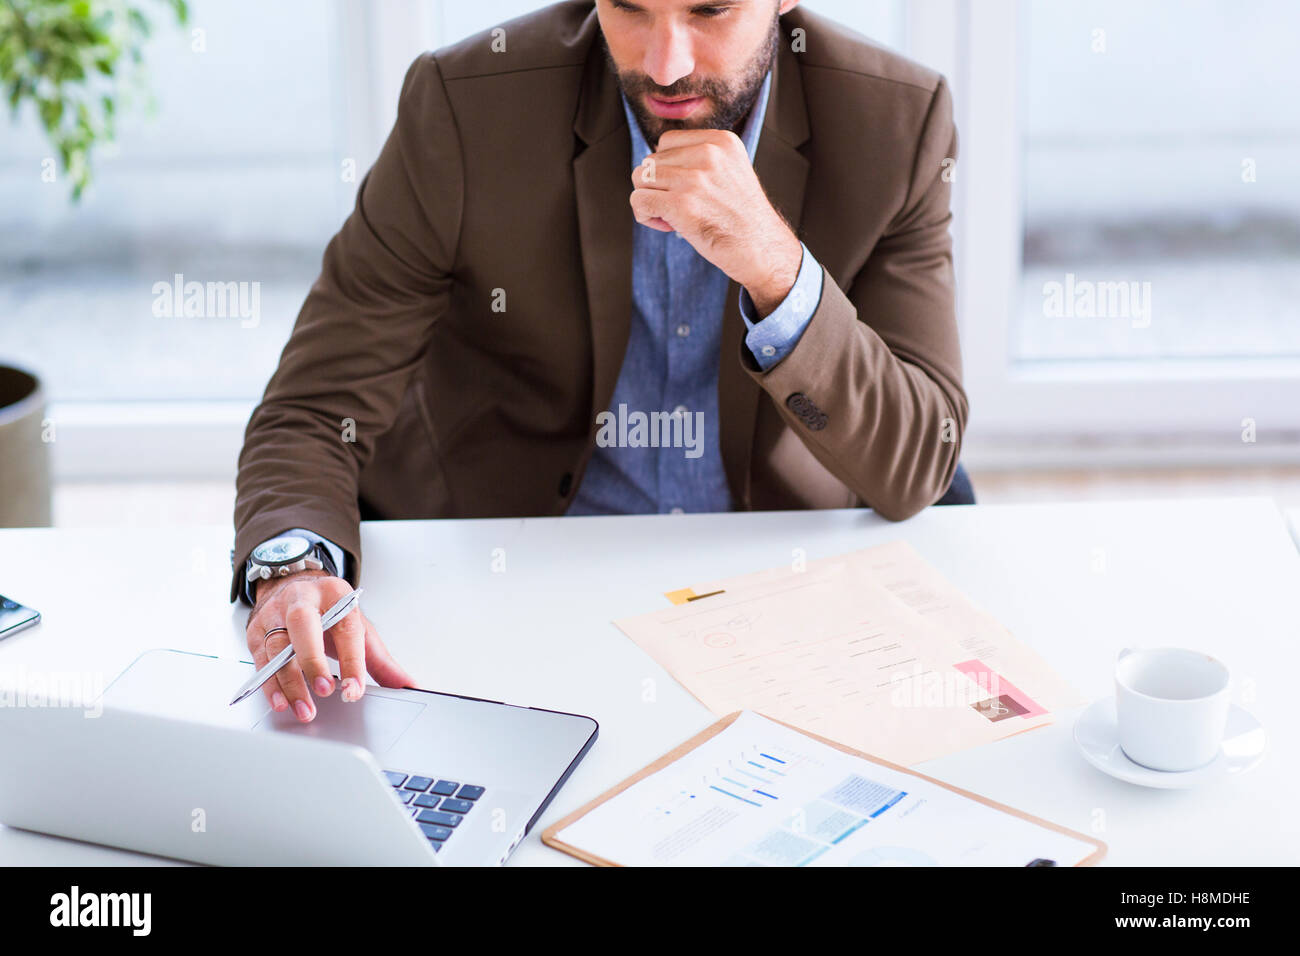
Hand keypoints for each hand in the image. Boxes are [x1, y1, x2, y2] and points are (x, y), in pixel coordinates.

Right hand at [245, 571, 413, 721]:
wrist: (293, 587)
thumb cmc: (329, 612)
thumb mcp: (358, 628)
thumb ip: (381, 660)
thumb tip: (409, 685)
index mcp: (336, 594)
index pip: (346, 627)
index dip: (352, 661)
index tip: (354, 690)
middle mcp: (302, 599)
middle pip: (303, 625)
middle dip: (313, 660)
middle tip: (325, 691)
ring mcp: (275, 613)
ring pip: (277, 646)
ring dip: (290, 683)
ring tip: (306, 709)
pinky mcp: (256, 631)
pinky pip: (260, 659)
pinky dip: (269, 684)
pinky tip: (281, 702)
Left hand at [630, 128, 802, 316]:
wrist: (761, 248)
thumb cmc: (741, 218)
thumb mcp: (730, 172)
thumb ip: (699, 159)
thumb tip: (653, 164)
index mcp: (721, 141)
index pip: (666, 142)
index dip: (667, 167)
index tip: (684, 190)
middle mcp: (708, 153)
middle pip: (650, 161)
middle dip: (657, 187)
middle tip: (679, 208)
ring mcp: (694, 178)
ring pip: (640, 179)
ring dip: (649, 200)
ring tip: (671, 216)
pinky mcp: (681, 204)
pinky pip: (639, 201)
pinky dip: (645, 216)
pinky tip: (667, 226)